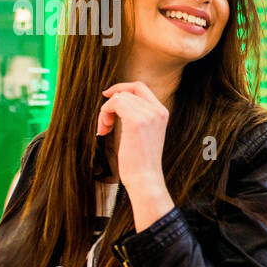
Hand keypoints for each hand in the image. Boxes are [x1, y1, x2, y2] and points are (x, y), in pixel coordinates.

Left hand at [98, 81, 173, 229]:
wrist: (145, 179)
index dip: (122, 88)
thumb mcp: (143, 134)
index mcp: (161, 113)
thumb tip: (119, 101)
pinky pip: (114, 103)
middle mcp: (158, 111)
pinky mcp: (137, 120)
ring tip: (105, 128)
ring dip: (106, 111)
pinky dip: (104, 114)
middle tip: (105, 120)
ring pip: (119, 97)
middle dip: (111, 101)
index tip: (108, 96)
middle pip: (128, 90)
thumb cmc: (141, 162)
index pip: (140, 87)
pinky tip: (105, 129)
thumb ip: (138, 116)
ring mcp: (149, 114)